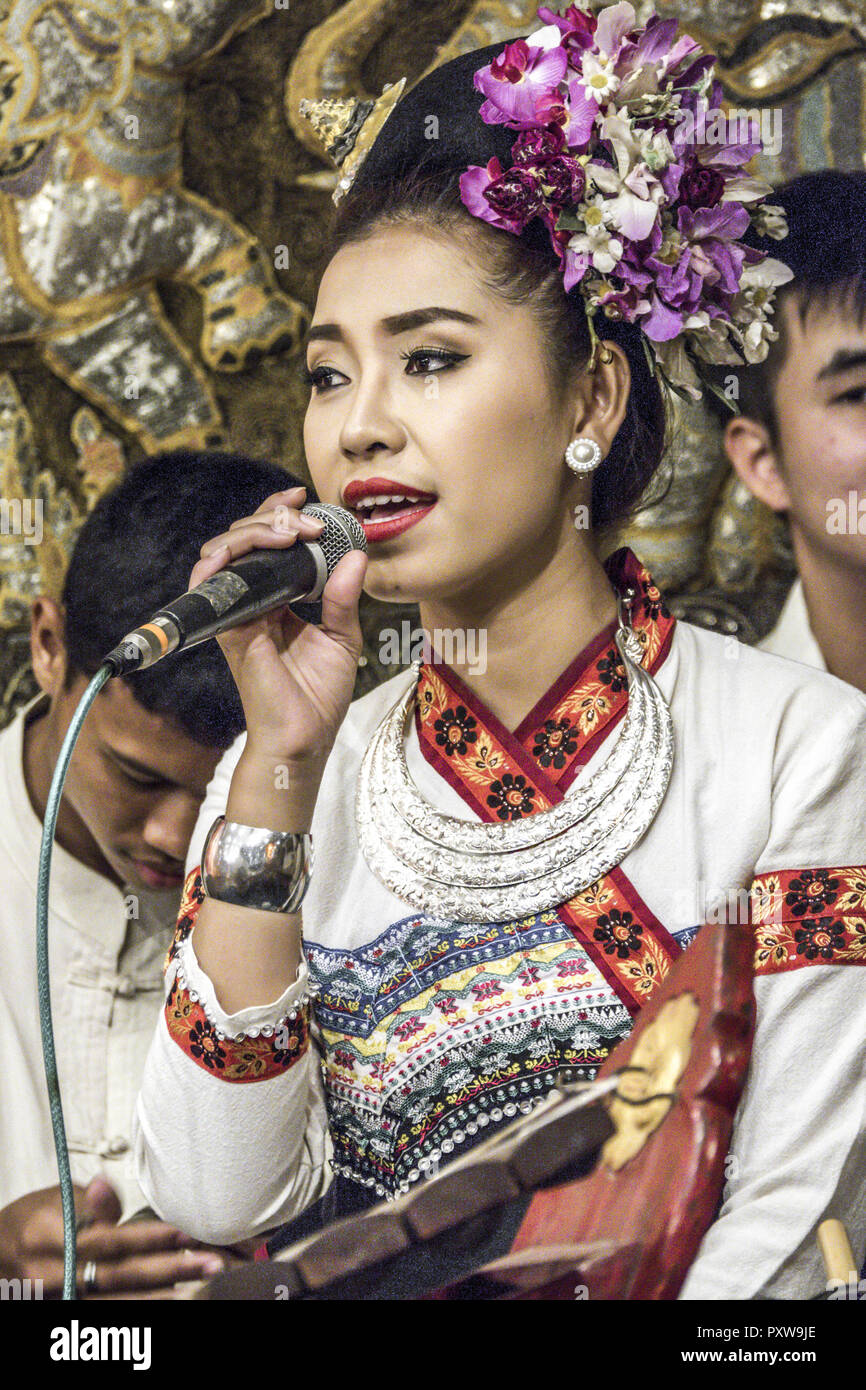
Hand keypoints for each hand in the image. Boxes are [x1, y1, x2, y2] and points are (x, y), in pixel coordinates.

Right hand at [0, 1177, 226, 1298]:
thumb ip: (90, 1202)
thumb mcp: (54, 1198)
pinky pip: (106, 1313)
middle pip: (116, 1275)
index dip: (148, 1238)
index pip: (106, 1240)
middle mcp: (49, 1272)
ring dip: (160, 1295)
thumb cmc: (31, 1221)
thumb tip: (107, 1186)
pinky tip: (169, 1299)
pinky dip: (138, 1307)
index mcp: (45, 1235)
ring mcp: (55, 1298)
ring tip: (199, 1285)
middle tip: (208, 1263)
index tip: (185, 1233)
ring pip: (114, 1302)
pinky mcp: (64, 1311)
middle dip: (167, 1270)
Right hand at [190, 485, 367, 777]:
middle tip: (308, 520)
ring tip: (289, 530)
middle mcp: (253, 601)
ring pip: (224, 551)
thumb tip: (357, 556)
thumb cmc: (321, 696)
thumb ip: (344, 597)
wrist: (305, 739)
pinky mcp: (227, 628)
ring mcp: (236, 613)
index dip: (280, 515)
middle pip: (244, 539)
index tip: (306, 499)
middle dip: (273, 517)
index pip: (269, 544)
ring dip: (254, 531)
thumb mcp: (343, 638)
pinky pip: (209, 584)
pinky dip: (221, 558)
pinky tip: (251, 547)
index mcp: (278, 599)